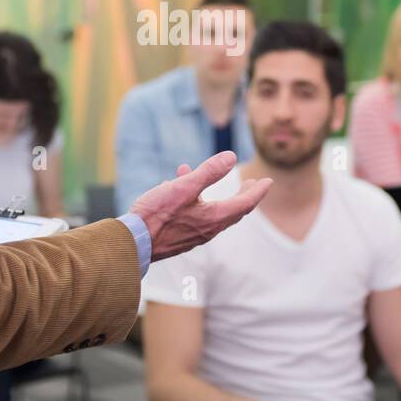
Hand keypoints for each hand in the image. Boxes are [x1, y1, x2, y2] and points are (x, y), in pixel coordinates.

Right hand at [130, 151, 271, 262]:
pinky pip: (194, 216)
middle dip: (243, 196)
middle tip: (251, 185)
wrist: (132, 243)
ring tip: (197, 174)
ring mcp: (194, 235)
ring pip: (211, 212)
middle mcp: (207, 230)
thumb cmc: (157, 214)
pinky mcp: (180, 237)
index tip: (267, 182)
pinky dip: (193, 200)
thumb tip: (231, 157)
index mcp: (213, 218)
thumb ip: (208, 172)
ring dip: (211, 193)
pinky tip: (173, 186)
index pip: (244, 204)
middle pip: (232, 211)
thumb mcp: (184, 187)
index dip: (258, 192)